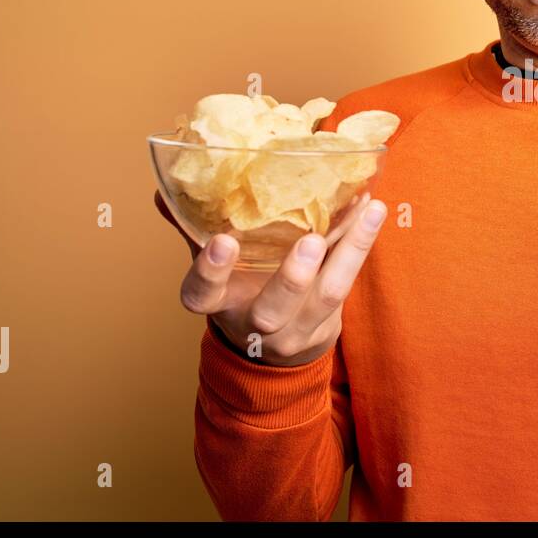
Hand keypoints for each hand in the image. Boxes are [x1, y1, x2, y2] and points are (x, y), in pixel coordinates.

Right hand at [155, 189, 386, 365]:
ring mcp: (296, 328)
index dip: (210, 271)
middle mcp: (255, 322)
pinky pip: (348, 285)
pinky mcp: (328, 322)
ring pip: (326, 296)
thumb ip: (194, 227)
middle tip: (311, 241)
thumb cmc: (239, 290)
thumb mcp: (213, 266)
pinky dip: (362, 246)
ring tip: (367, 212)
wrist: (274, 349)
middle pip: (272, 309)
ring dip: (349, 253)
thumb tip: (164, 188)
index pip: (203, 294)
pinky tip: (372, 211)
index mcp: (218, 303)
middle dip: (292, 278)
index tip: (223, 242)